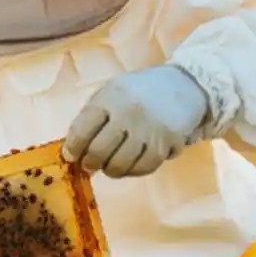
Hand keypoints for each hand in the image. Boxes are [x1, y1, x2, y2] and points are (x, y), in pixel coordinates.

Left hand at [62, 65, 208, 178]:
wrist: (184, 85)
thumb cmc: (139, 91)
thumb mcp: (112, 91)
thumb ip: (92, 116)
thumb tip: (73, 148)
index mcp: (110, 97)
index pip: (82, 129)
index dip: (73, 148)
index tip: (70, 156)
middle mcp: (129, 114)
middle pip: (99, 152)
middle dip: (90, 163)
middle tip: (90, 165)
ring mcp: (149, 130)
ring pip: (120, 165)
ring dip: (111, 170)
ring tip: (111, 165)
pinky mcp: (167, 143)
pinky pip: (143, 169)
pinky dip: (133, 171)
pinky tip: (131, 164)